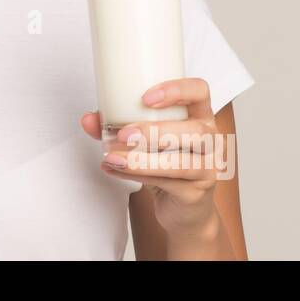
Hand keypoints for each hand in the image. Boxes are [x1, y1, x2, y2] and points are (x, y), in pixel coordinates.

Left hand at [80, 77, 221, 238]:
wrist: (185, 209)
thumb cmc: (168, 164)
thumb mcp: (147, 140)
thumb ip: (118, 127)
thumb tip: (88, 119)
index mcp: (200, 116)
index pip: (200, 92)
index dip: (177, 91)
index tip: (146, 97)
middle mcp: (211, 140)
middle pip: (195, 131)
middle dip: (156, 131)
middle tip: (123, 135)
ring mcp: (207, 168)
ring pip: (181, 163)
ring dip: (142, 160)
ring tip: (113, 158)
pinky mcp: (196, 193)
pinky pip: (167, 184)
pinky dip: (136, 176)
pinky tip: (115, 170)